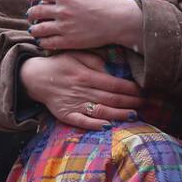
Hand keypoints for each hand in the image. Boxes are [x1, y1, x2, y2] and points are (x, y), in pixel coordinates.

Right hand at [19, 51, 147, 130]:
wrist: (35, 77)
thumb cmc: (60, 64)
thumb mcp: (76, 54)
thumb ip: (95, 61)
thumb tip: (111, 70)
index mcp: (86, 75)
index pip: (114, 84)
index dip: (131, 89)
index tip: (143, 91)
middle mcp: (82, 90)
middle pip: (111, 98)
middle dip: (130, 102)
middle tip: (145, 104)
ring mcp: (74, 104)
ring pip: (101, 111)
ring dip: (119, 114)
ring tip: (133, 115)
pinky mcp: (66, 115)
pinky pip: (82, 121)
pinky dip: (95, 124)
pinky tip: (107, 126)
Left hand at [25, 0, 143, 51]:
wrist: (119, 21)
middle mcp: (61, 11)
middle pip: (36, 12)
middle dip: (31, 13)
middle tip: (31, 15)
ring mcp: (64, 28)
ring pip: (39, 29)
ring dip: (34, 29)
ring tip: (33, 29)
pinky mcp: (69, 42)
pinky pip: (49, 43)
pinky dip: (42, 42)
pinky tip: (42, 41)